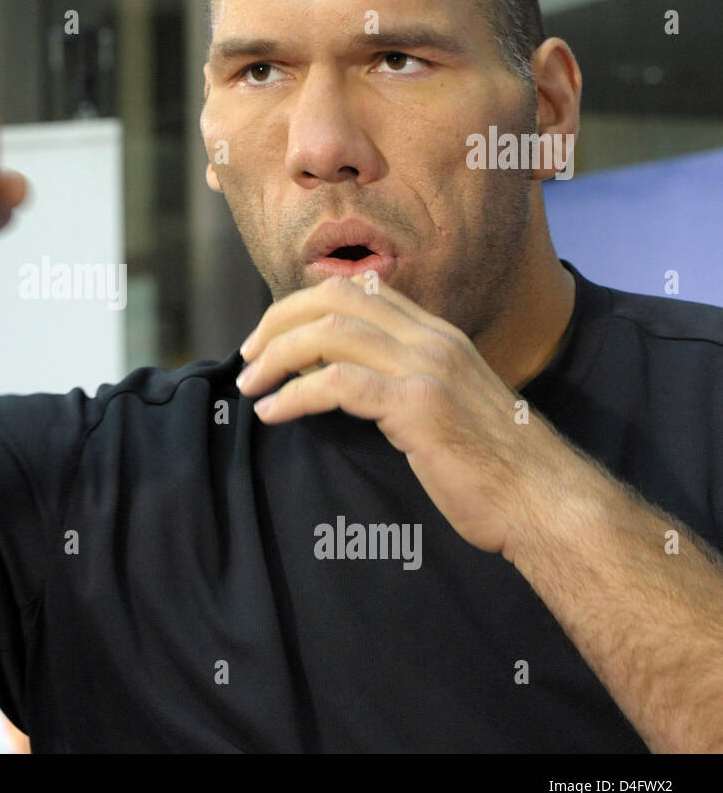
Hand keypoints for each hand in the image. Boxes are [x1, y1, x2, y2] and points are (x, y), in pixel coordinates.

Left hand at [235, 273, 572, 556]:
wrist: (545, 501)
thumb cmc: (492, 466)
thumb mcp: (445, 406)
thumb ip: (401, 382)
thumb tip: (338, 380)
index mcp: (436, 334)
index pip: (356, 290)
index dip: (301, 305)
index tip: (268, 338)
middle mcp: (431, 340)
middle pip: (333, 300)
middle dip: (278, 322)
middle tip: (248, 359)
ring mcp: (427, 369)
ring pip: (330, 334)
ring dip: (277, 357)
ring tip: (251, 387)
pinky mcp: (420, 406)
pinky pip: (338, 384)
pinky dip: (294, 395)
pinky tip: (274, 412)